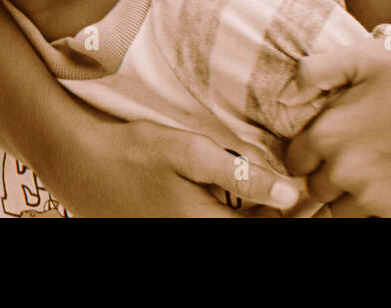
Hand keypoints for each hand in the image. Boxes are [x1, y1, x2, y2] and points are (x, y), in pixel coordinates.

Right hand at [48, 118, 304, 216]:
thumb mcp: (191, 152)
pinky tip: (239, 200)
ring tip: (276, 195)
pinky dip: (231, 217)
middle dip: (274, 216)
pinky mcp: (166, 232)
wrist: (78, 163)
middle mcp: (192, 239)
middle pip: (249, 232)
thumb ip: (243, 175)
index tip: (313, 197)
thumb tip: (293, 194)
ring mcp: (176, 238)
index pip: (265, 230)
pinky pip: (209, 227)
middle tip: (301, 196)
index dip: (292, 215)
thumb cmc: (135, 151)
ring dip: (253, 216)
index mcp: (206, 227)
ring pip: (230, 230)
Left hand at [283, 38, 390, 217]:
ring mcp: (373, 199)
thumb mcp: (369, 56)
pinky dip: (380, 208)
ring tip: (382, 168)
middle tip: (363, 152)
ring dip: (352, 196)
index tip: (333, 141)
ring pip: (340, 212)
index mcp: (329, 132)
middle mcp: (344, 171)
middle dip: (330, 174)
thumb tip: (285, 94)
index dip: (310, 150)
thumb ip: (315, 70)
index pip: (294, 159)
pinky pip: (372, 222)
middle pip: (315, 189)